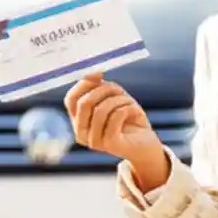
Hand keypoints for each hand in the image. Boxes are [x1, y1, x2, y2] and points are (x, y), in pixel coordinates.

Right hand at [64, 72, 169, 189]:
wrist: (146, 144)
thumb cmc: (128, 119)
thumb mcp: (114, 98)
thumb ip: (100, 86)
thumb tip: (92, 73)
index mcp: (78, 121)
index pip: (71, 99)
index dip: (84, 83)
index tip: (100, 74)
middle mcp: (81, 133)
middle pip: (85, 103)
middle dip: (104, 90)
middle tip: (120, 91)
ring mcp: (94, 141)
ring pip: (101, 109)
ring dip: (120, 100)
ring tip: (130, 103)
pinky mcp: (110, 144)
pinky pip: (116, 117)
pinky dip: (128, 108)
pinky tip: (135, 111)